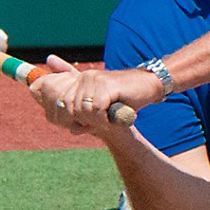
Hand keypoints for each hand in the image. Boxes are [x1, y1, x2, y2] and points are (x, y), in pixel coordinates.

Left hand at [29, 55, 151, 134]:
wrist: (149, 86)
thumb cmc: (126, 99)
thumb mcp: (102, 109)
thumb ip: (85, 116)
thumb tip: (72, 130)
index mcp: (80, 81)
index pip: (60, 102)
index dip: (67, 119)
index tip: (81, 126)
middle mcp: (84, 78)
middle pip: (69, 109)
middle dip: (82, 121)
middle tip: (100, 124)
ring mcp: (94, 80)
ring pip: (82, 111)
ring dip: (96, 121)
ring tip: (109, 119)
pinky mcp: (105, 85)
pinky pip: (95, 110)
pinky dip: (103, 119)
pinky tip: (114, 118)